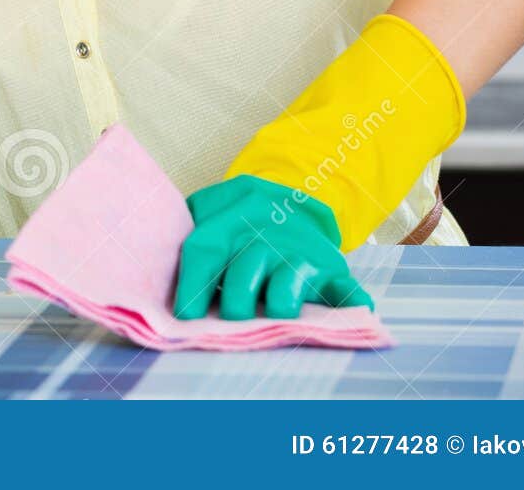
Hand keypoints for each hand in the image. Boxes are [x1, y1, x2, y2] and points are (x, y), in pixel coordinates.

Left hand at [172, 174, 374, 321]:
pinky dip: (352, 305)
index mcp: (229, 216)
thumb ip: (189, 242)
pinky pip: (344, 291)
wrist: (289, 200)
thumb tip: (170, 294)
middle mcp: (267, 230)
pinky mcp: (333, 269)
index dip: (193, 286)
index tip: (186, 319)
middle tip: (230, 322)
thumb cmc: (236, 223)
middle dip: (234, 303)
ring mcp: (302, 250)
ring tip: (274, 315)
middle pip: (244, 273)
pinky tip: (353, 314)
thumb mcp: (207, 215)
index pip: (205, 250)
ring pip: (286, 287)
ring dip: (279, 305)